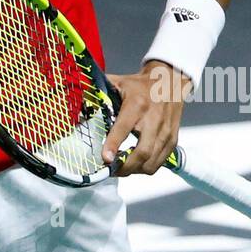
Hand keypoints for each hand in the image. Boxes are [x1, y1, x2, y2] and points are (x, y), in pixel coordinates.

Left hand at [103, 60, 191, 175]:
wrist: (170, 80)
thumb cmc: (139, 85)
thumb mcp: (118, 83)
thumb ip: (100, 92)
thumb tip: (78, 100)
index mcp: (137, 104)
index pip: (124, 127)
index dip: (113, 144)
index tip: (105, 159)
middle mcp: (153, 119)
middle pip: (142, 152)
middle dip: (125, 167)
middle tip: (111, 170)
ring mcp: (165, 132)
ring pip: (151, 162)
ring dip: (134, 171)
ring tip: (121, 168)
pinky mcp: (172, 140)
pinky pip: (159, 162)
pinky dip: (146, 168)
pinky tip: (135, 164)